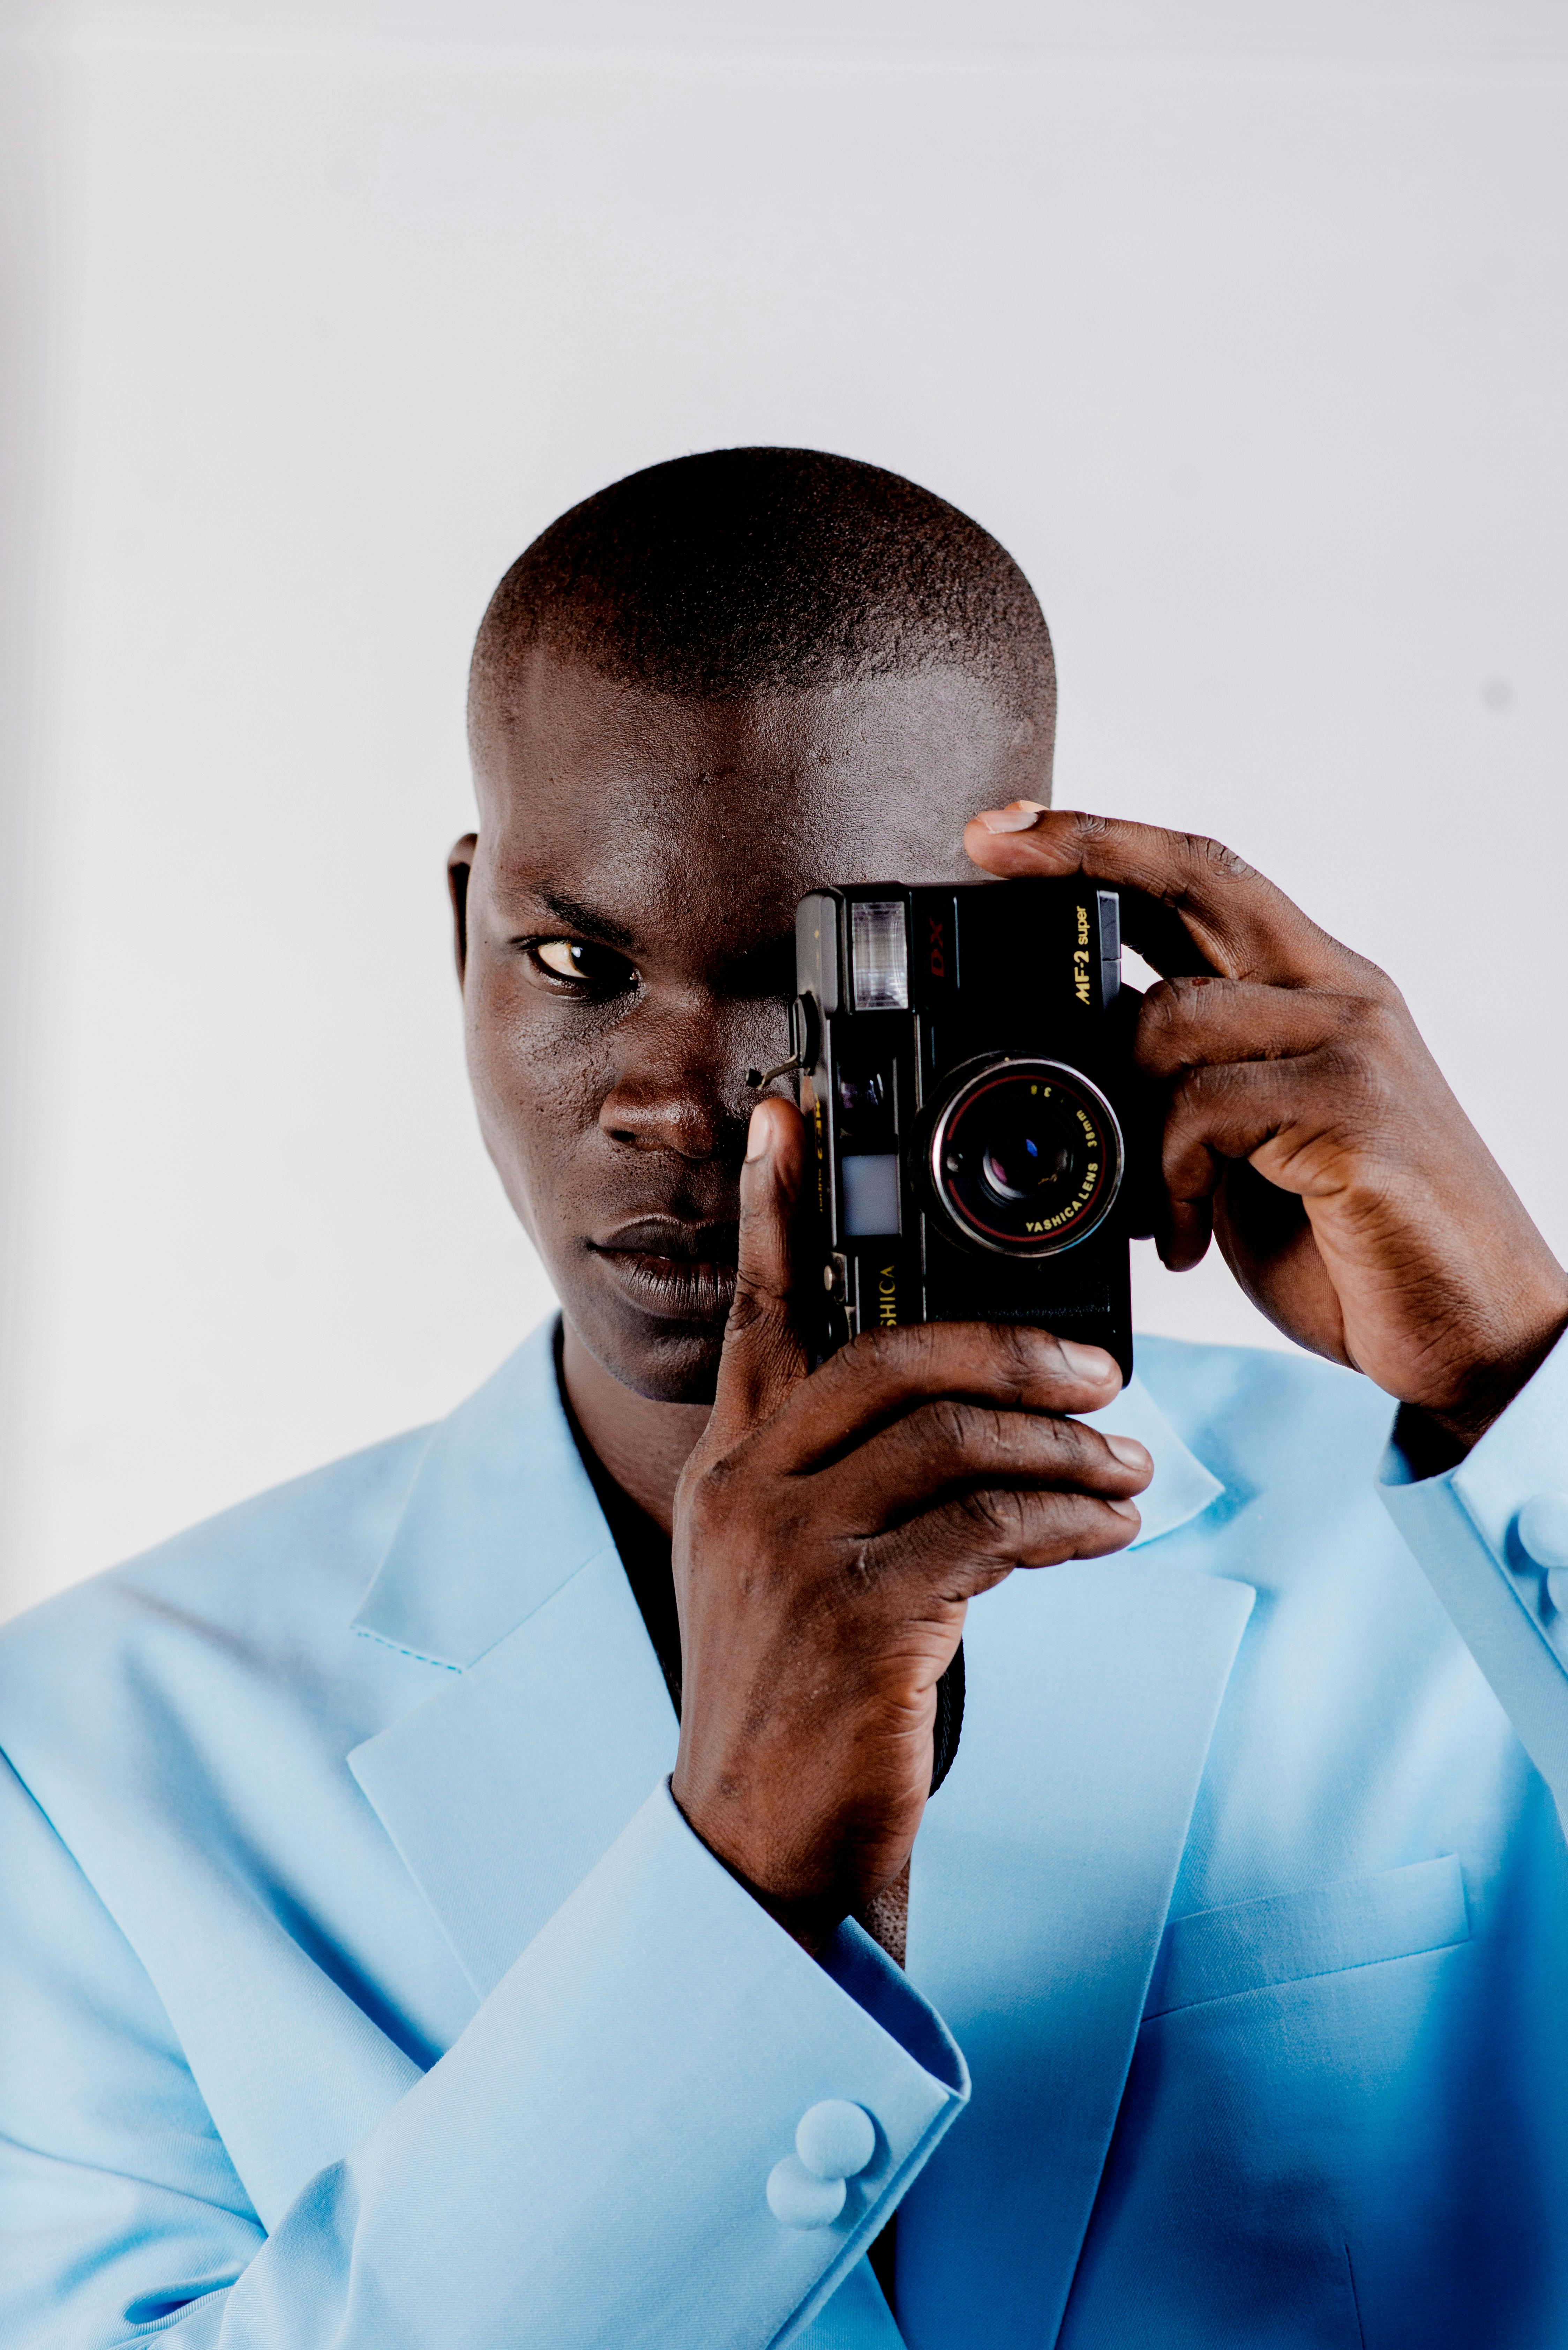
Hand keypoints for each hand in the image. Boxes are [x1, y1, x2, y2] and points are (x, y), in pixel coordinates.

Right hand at [668, 1097, 1151, 1950]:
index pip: (756, 1313)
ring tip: (1128, 1469)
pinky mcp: (860, 1618)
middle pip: (891, 1358)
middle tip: (1100, 1374)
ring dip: (1064, 1448)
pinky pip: (991, 1530)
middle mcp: (750, 1490)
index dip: (772, 1209)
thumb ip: (842, 1480)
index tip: (789, 1118)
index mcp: (729, 1466)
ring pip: (955, 1441)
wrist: (760, 1845)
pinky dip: (1070, 1521)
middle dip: (1010, 1351)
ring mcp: (796, 1551)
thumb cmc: (797, 1698)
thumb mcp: (786, 1568)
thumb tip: (965, 1420)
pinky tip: (1110, 1529)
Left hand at [967, 806, 1567, 1447]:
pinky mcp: (1352, 1110)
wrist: (1470, 1335)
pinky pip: (1202, 1109)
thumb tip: (1085, 1065)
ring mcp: (1351, 1047)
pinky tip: (1184, 1240)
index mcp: (1317, 992)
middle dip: (1086, 852)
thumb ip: (1183, 1091)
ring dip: (1127, 1116)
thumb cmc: (1352, 1245)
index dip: (1107, 843)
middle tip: (992, 846)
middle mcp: (1340, 997)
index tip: (1010, 830)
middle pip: (1197, 881)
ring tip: (1153, 1208)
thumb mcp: (1246, 1153)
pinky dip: (1167, 1179)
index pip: (1206, 879)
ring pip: (1172, 1017)